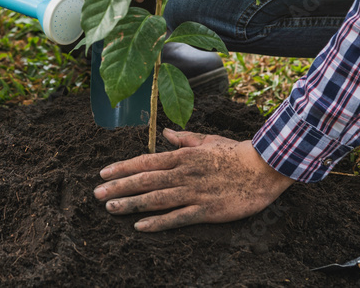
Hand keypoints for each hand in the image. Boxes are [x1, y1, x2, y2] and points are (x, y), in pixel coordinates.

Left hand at [94, 128, 294, 231]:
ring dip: (131, 203)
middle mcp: (183, 173)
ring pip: (156, 199)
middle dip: (118, 186)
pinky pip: (177, 217)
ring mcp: (194, 192)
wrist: (262, 168)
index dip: (122, 167)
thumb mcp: (207, 140)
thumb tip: (167, 134)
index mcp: (183, 156)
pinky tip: (140, 226)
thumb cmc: (235, 153)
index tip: (103, 173)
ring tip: (111, 208)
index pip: (145, 161)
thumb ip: (184, 139)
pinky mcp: (206, 210)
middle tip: (97, 194)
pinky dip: (158, 222)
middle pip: (145, 180)